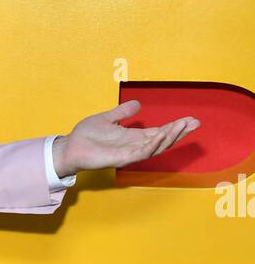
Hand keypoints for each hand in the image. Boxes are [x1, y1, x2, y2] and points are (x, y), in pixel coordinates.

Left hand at [53, 100, 199, 176]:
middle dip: (179, 132)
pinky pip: (141, 153)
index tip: (191, 119)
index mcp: (133, 137)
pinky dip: (152, 144)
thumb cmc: (86, 136)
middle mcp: (134, 146)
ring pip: (155, 147)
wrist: (70, 146)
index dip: (175, 126)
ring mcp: (129, 153)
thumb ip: (122, 112)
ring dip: (170, 137)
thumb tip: (137, 104)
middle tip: (194, 122)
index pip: (160, 131)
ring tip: (181, 126)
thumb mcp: (108, 118)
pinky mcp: (121, 159)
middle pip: (163, 140)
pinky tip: (161, 134)